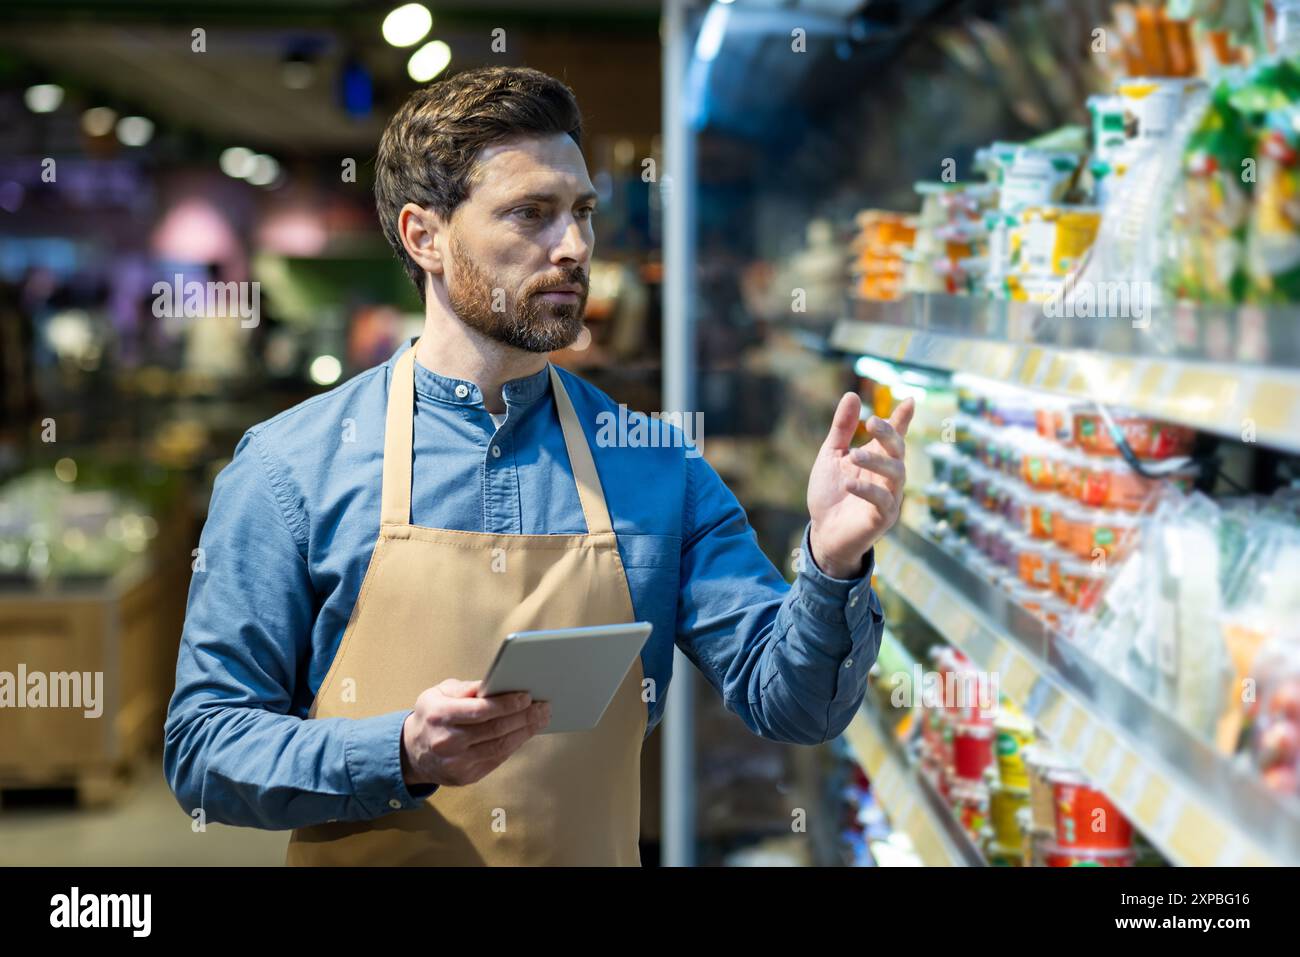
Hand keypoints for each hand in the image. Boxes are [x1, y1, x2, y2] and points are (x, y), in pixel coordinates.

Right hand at [400, 678, 550, 787]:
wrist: (412, 751)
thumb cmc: (431, 715)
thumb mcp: (439, 693)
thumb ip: (467, 689)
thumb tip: (496, 683)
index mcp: (439, 715)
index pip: (480, 710)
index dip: (507, 704)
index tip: (527, 697)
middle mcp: (447, 741)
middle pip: (495, 729)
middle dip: (524, 717)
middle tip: (544, 707)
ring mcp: (456, 763)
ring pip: (499, 747)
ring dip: (525, 732)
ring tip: (541, 719)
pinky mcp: (465, 776)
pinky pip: (496, 759)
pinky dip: (514, 745)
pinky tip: (525, 733)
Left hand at [806, 394, 914, 578]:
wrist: (823, 532)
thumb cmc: (831, 493)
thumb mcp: (831, 456)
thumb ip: (842, 429)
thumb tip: (852, 395)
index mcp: (877, 458)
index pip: (894, 435)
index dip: (902, 418)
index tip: (910, 401)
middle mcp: (888, 475)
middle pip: (899, 450)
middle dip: (889, 434)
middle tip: (872, 422)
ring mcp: (890, 496)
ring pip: (896, 473)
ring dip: (876, 461)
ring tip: (854, 455)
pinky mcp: (884, 517)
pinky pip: (883, 500)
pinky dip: (867, 490)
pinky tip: (850, 484)